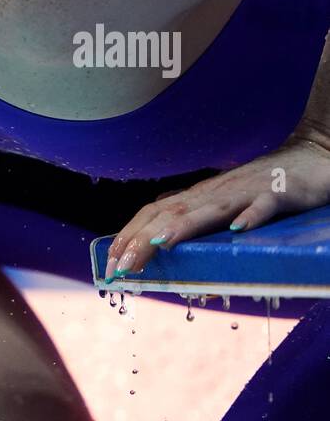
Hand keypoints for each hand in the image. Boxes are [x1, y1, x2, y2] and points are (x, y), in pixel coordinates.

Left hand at [105, 135, 329, 278]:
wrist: (314, 153)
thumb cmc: (264, 184)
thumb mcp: (224, 203)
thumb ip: (199, 221)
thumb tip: (171, 249)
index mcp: (200, 197)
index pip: (154, 213)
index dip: (129, 234)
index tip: (110, 261)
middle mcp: (215, 193)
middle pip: (171, 213)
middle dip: (142, 240)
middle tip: (121, 267)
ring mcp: (246, 192)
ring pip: (209, 209)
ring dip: (182, 228)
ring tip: (158, 245)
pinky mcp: (280, 193)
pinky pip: (264, 204)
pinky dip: (251, 215)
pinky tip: (238, 230)